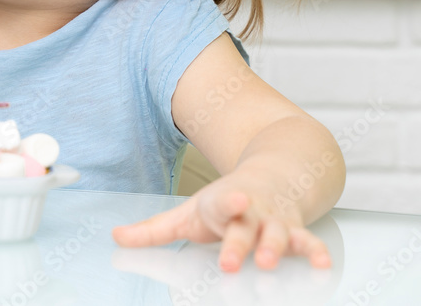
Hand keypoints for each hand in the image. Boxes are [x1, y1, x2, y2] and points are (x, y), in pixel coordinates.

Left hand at [111, 173, 331, 271]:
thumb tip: (115, 238)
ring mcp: (275, 221)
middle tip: (230, 263)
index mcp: (220, 206)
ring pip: (278, 235)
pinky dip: (316, 251)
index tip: (233, 201)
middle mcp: (250, 213)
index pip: (221, 204)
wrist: (275, 175)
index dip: (226, 204)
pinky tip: (323, 263)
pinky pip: (308, 241)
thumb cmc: (226, 203)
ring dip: (274, 249)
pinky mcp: (296, 231)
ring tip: (268, 264)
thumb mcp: (188, 213)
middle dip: (239, 245)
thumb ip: (154, 230)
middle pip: (245, 229)